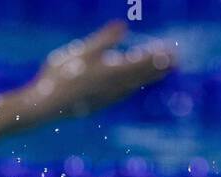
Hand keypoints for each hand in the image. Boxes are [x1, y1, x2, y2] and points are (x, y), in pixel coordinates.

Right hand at [26, 21, 174, 118]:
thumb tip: (124, 26)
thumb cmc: (59, 76)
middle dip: (160, 67)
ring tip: (160, 73)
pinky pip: (122, 94)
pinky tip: (130, 88)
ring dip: (148, 78)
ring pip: (133, 85)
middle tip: (177, 62)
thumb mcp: (80, 51)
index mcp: (113, 70)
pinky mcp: (96, 105)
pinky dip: (133, 87)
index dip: (157, 55)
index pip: (142, 60)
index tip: (172, 50)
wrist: (44, 107)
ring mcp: (106, 98)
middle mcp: (114, 86)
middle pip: (142, 75)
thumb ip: (104, 40)